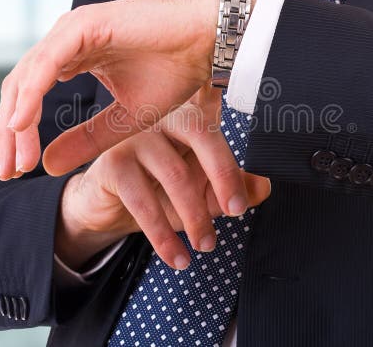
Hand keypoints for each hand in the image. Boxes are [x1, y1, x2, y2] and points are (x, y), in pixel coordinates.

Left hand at [0, 0, 260, 179]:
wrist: (210, 40)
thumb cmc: (177, 71)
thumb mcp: (126, 120)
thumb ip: (87, 139)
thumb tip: (45, 166)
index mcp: (73, 56)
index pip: (30, 97)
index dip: (19, 135)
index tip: (17, 171)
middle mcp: (66, 41)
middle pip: (19, 89)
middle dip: (11, 135)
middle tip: (9, 173)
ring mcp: (73, 30)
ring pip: (27, 77)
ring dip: (16, 120)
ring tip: (17, 159)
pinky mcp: (85, 25)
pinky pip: (47, 63)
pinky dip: (31, 94)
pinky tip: (22, 123)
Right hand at [54, 88, 270, 269]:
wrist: (108, 209)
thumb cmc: (160, 191)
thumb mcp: (202, 193)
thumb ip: (233, 188)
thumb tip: (263, 186)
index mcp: (189, 116)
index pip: (221, 129)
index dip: (234, 160)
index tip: (240, 202)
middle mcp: (162, 116)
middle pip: (201, 133)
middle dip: (223, 177)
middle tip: (234, 215)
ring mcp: (134, 136)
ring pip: (175, 173)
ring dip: (195, 216)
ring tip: (205, 245)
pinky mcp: (112, 163)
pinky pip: (143, 200)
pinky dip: (163, 235)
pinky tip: (176, 256)